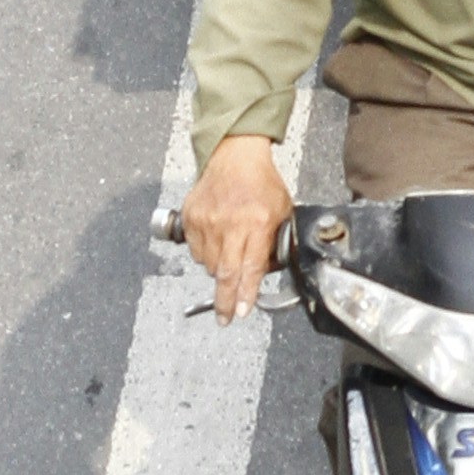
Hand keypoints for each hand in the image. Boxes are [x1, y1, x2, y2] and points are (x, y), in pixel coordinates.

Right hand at [183, 130, 290, 323]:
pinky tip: (217, 242)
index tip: (241, 311)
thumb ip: (275, 242)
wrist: (234, 157)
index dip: (245, 294)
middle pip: (225, 274)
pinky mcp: (191, 218)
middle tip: (225, 317)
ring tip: (229, 256)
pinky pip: (196, 251)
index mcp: (257, 222)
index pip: (250, 267)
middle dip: (225, 301)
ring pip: (209, 265)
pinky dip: (206, 255)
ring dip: (219, 271)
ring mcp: (207, 221)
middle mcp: (230, 223)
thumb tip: (266, 272)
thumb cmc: (261, 183)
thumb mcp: (281, 211)